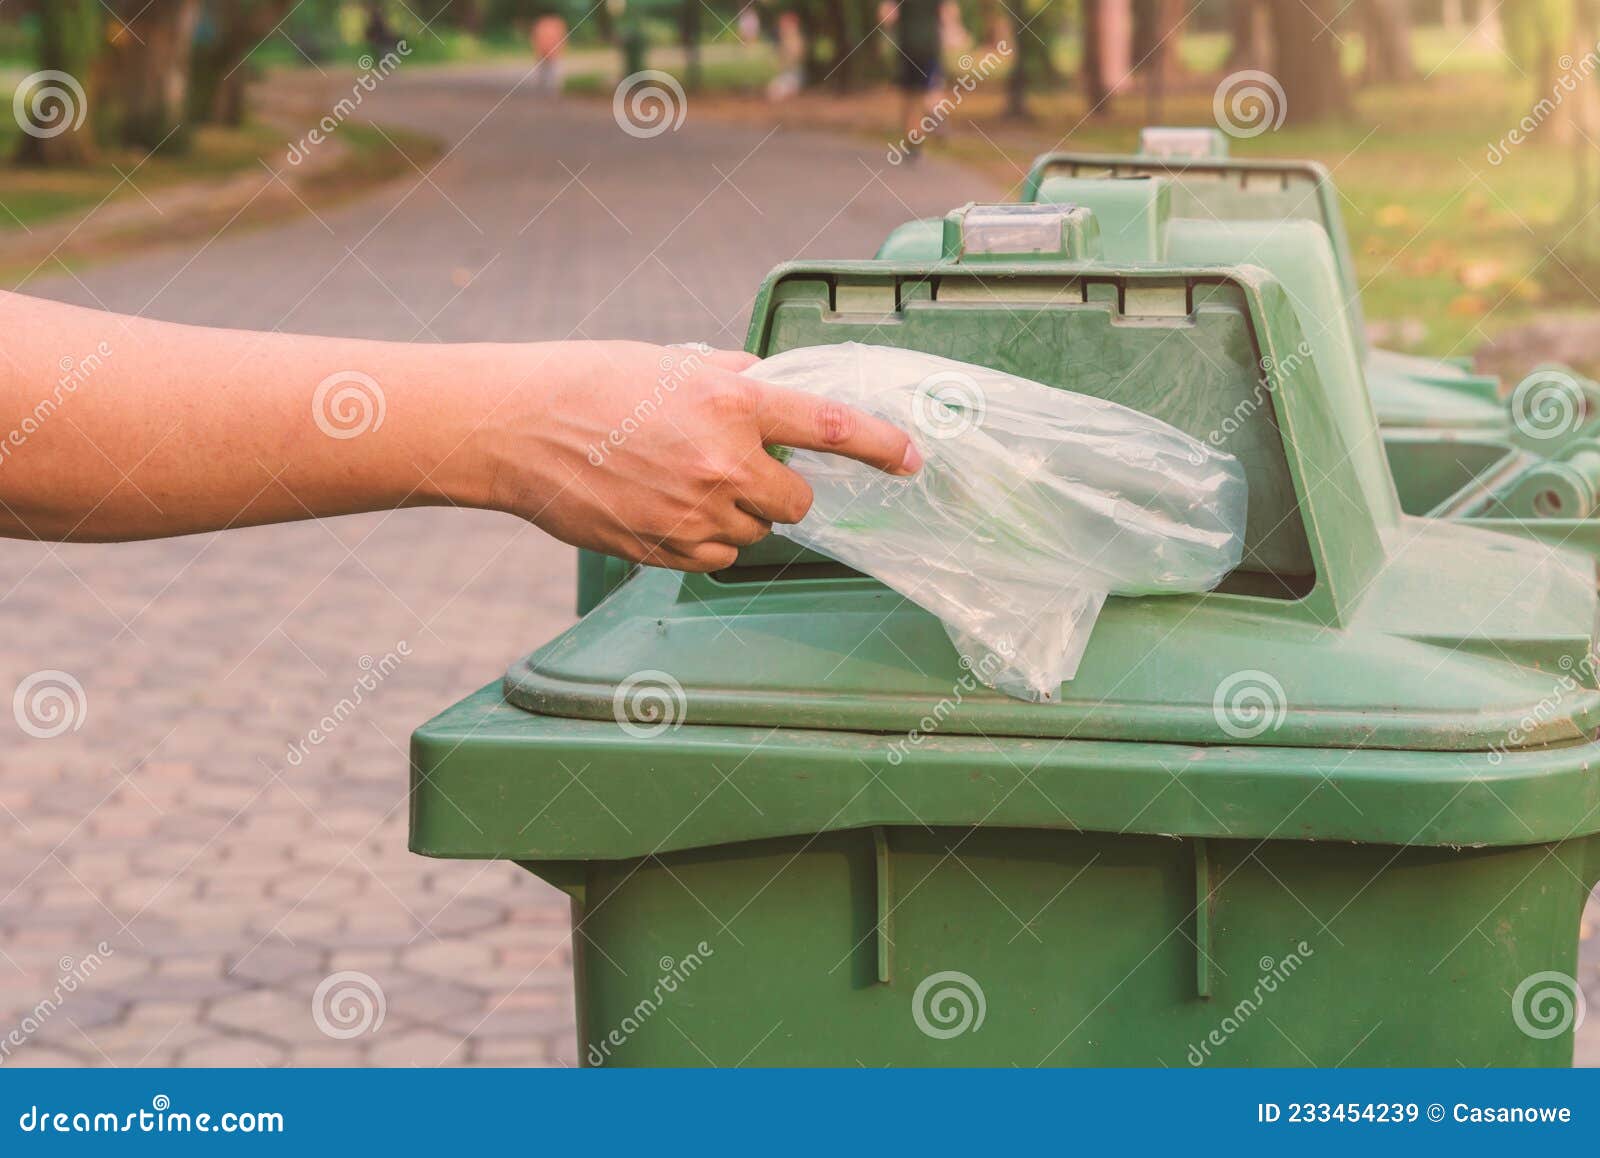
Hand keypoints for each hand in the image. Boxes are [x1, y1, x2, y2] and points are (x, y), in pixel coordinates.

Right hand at [476, 340, 922, 571]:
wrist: (516, 426)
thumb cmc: (591, 382)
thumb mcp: (673, 360)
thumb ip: (733, 379)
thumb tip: (773, 387)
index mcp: (732, 403)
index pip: (830, 426)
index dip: (881, 445)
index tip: (913, 458)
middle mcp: (723, 462)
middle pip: (795, 500)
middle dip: (777, 486)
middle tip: (732, 464)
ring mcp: (693, 513)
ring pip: (754, 533)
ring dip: (736, 514)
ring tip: (679, 481)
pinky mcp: (663, 548)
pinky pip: (716, 558)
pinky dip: (704, 540)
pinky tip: (661, 507)